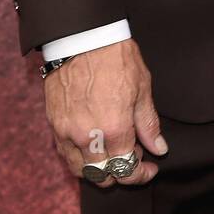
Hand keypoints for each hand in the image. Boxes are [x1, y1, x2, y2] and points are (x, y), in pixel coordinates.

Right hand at [44, 39, 167, 186]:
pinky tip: (92, 144)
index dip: (141, 174)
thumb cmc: (116, 58)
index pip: (127, 170)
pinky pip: (65, 153)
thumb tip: (159, 149)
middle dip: (120, 174)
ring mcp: (66, 132)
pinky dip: (79, 157)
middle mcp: (87, 137)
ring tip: (112, 154)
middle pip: (102, 176)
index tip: (150, 168)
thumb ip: (148, 124)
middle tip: (132, 158)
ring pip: (80, 170)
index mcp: (114, 129)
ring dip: (97, 169)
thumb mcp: (142, 88)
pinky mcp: (53, 123)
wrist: (83, 37)